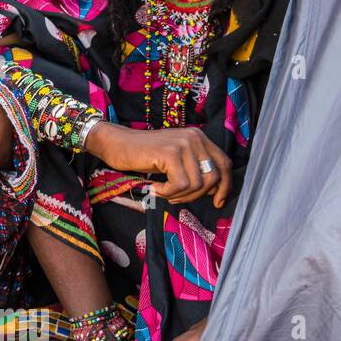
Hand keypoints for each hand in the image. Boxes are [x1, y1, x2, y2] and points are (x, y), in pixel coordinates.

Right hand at [86, 123, 232, 207]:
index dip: (225, 186)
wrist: (115, 144)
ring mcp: (183, 144)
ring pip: (196, 184)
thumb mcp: (175, 159)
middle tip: (176, 197)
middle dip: (196, 195)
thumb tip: (214, 191)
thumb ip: (194, 168)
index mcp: (199, 138)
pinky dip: (167, 192)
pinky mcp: (170, 153)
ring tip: (163, 191)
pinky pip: (179, 185)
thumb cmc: (143, 154)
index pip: (225, 164)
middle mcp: (195, 138)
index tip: (217, 201)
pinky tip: (155, 187)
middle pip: (213, 177)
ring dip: (178, 195)